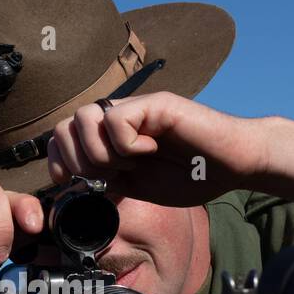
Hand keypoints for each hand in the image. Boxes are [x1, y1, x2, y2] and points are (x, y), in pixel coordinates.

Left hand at [45, 91, 293, 207]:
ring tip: (130, 163)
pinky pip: (116, 121)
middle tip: (112, 175)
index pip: (62, 137)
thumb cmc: (193, 175)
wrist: (234, 166)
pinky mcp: (153, 104)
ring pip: (85, 118)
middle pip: (66, 126)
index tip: (73, 182)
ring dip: (101, 152)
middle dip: (80, 161)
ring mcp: (136, 108)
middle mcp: (120, 117)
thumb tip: (74, 189)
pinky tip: (150, 151)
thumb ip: (108, 184)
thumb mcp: (138, 188)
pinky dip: (127, 145)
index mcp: (112, 137)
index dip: (59, 161)